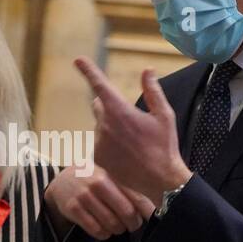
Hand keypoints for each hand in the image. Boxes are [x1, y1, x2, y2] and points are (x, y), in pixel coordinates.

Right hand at [44, 164, 155, 240]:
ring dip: (118, 230)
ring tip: (118, 226)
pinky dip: (104, 234)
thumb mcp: (111, 177)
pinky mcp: (73, 209)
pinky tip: (104, 229)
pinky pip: (96, 230)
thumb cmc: (94, 180)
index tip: (150, 217)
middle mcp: (99, 183)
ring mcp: (85, 196)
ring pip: (112, 224)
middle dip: (133, 223)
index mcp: (112, 174)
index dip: (147, 211)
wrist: (62, 181)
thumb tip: (155, 207)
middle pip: (127, 213)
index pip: (137, 196)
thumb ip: (130, 189)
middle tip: (133, 225)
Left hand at [75, 58, 190, 203]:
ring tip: (133, 143)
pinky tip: (126, 155)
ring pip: (101, 126)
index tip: (78, 60)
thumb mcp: (164, 116)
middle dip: (110, 106)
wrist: (159, 181)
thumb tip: (147, 70)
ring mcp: (99, 142)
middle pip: (100, 105)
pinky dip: (110, 145)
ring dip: (112, 128)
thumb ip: (153, 91)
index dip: (88, 70)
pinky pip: (100, 143)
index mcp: (120, 111)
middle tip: (130, 119)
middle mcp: (104, 125)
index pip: (99, 85)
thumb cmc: (164, 146)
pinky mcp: (97, 157)